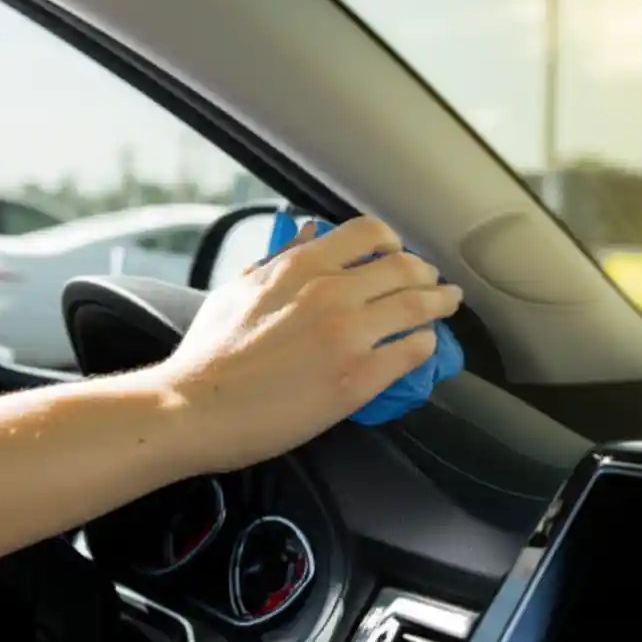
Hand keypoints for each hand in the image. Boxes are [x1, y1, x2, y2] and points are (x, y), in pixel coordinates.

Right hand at [158, 216, 461, 473]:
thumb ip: (277, 259)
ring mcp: (348, 335)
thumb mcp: (237, 290)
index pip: (369, 234)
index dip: (392, 243)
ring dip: (439, 304)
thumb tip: (309, 233)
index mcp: (299, 267)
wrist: (194, 408)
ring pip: (419, 305)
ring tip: (446, 308)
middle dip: (426, 275)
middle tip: (433, 285)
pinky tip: (421, 349)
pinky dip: (425, 345)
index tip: (398, 255)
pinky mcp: (358, 378)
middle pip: (405, 267)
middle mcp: (330, 292)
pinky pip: (414, 351)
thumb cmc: (208, 355)